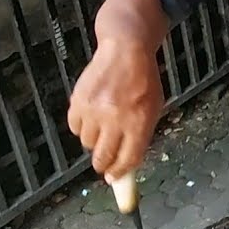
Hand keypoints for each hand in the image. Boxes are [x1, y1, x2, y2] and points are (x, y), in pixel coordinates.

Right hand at [68, 38, 163, 183]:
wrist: (126, 51)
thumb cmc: (143, 81)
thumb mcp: (153, 109)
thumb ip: (141, 137)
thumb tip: (125, 164)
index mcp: (138, 123)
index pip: (127, 159)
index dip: (119, 173)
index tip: (114, 178)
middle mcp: (115, 120)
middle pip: (103, 158)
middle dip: (103, 165)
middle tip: (104, 163)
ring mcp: (94, 111)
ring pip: (88, 143)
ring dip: (95, 141)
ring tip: (103, 125)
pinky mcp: (78, 102)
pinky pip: (75, 128)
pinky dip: (82, 127)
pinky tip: (92, 116)